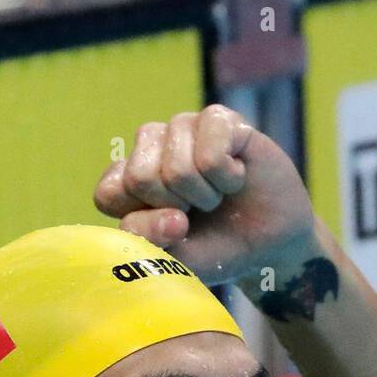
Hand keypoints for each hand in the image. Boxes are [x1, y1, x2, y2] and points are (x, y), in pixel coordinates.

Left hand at [93, 105, 319, 286]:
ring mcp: (182, 127)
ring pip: (177, 168)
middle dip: (175, 207)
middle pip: (140, 178)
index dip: (143, 221)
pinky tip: (236, 175)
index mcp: (126, 178)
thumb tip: (173, 218)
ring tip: (217, 194)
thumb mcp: (173, 257)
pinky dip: (229, 178)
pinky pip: (211, 155)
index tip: (169, 229)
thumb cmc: (213, 247)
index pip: (108, 193)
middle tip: (196, 210)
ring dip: (205, 195)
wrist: (267, 241)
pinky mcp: (218, 118)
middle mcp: (149, 146)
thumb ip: (150, 241)